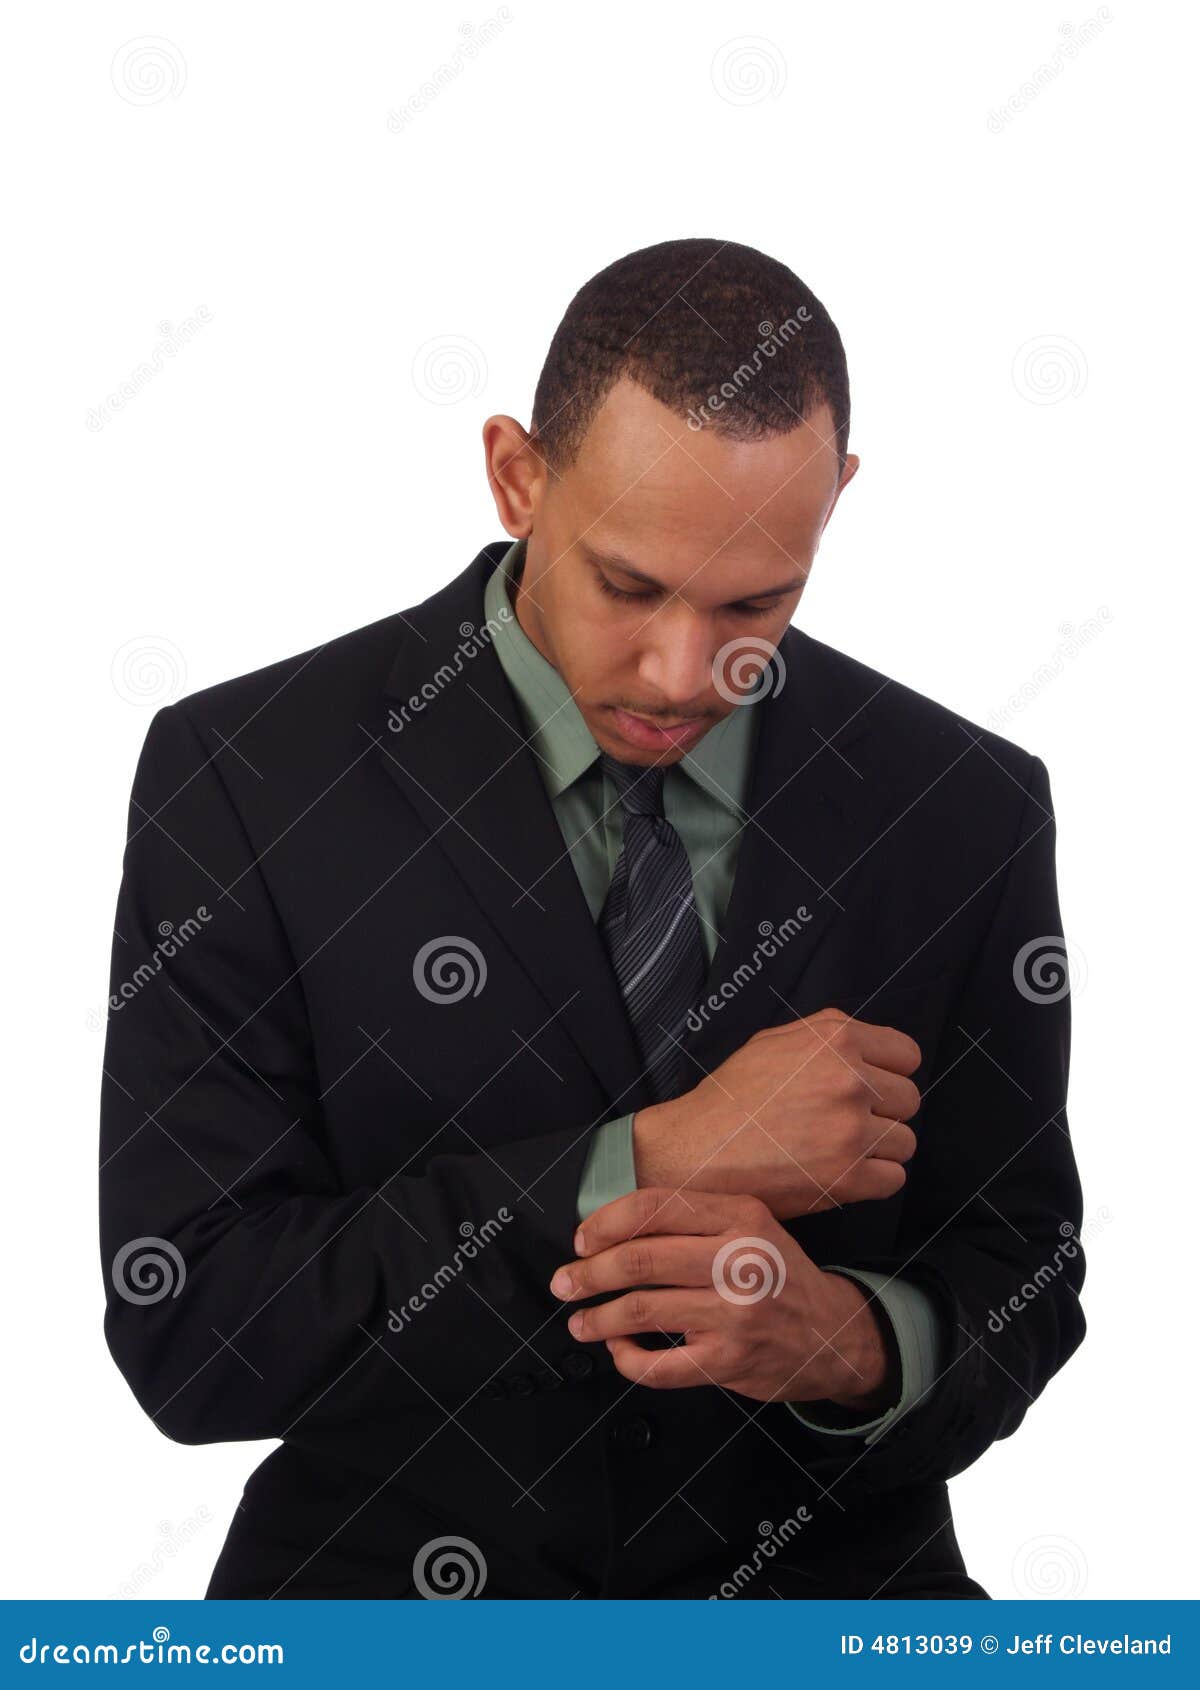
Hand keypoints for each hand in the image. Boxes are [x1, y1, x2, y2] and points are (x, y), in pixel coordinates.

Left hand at [550, 1187, 895, 1409]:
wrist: (834, 1333)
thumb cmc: (778, 1274)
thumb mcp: (750, 1226)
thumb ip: (693, 1221)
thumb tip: (609, 1229)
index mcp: (739, 1216)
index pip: (654, 1207)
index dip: (605, 1223)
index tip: (581, 1241)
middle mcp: (739, 1260)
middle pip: (639, 1260)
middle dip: (589, 1273)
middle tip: (566, 1282)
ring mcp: (735, 1314)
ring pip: (640, 1311)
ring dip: (597, 1318)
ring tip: (580, 1321)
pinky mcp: (730, 1361)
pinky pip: (658, 1365)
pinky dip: (626, 1359)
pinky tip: (619, 1351)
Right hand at [633, 1008, 921, 1218]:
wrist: (696, 1150)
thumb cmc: (733, 1098)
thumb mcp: (776, 1041)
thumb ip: (828, 1037)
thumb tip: (872, 1050)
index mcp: (836, 1039)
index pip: (907, 1056)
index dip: (889, 1074)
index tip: (870, 1090)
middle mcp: (849, 1079)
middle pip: (909, 1100)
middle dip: (883, 1113)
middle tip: (844, 1124)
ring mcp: (851, 1129)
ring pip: (905, 1142)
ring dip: (878, 1150)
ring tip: (837, 1151)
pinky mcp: (848, 1176)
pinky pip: (894, 1178)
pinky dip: (872, 1182)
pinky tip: (838, 1174)